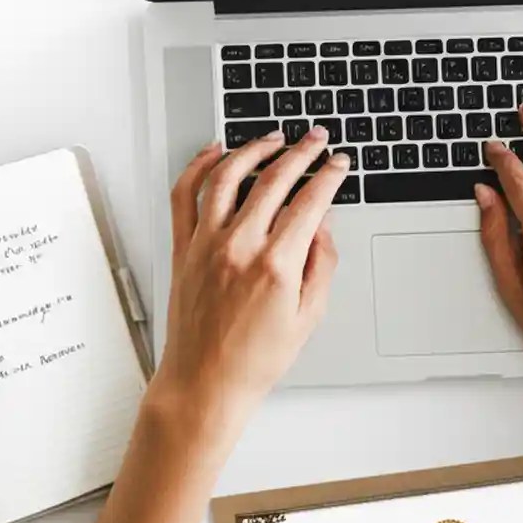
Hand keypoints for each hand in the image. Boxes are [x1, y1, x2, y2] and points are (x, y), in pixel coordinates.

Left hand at [156, 126, 349, 403]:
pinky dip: (198, 166)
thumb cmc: (255, 360)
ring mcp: (207, 244)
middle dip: (301, 152)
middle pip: (274, 179)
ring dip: (254, 149)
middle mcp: (239, 247)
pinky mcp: (184, 248)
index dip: (329, 175)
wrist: (205, 384)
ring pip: (228, 175)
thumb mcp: (309, 316)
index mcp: (276, 265)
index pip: (310, 201)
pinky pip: (185, 195)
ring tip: (273, 139)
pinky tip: (215, 152)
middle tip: (315, 140)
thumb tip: (323, 225)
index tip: (338, 164)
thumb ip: (322, 264)